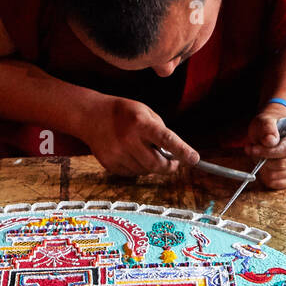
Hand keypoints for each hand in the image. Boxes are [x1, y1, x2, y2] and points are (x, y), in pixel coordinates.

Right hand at [81, 96, 199, 175]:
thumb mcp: (145, 112)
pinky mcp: (110, 164)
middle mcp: (128, 140)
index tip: (195, 159)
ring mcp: (117, 154)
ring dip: (152, 166)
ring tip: (144, 151)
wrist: (90, 116)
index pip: (166, 140)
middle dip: (169, 167)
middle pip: (156, 165)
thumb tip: (173, 154)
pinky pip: (132, 173)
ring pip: (145, 171)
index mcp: (140, 123)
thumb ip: (160, 131)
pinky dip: (138, 168)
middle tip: (175, 163)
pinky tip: (131, 154)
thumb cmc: (123, 112)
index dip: (182, 151)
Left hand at [247, 106, 285, 189]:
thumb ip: (268, 128)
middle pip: (285, 164)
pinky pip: (282, 184)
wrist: (276, 129)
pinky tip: (263, 169)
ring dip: (265, 170)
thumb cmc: (270, 125)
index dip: (268, 152)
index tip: (251, 150)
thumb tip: (270, 141)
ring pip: (282, 175)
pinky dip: (269, 179)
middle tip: (252, 154)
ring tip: (258, 159)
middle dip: (264, 161)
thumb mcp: (265, 120)